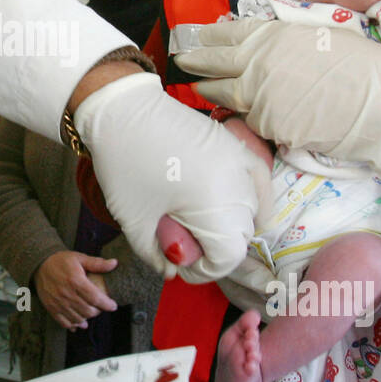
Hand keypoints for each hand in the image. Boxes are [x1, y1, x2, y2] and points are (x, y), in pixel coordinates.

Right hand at [35, 252, 117, 329]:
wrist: (39, 264)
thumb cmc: (61, 261)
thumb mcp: (80, 258)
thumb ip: (97, 263)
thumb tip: (114, 263)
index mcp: (75, 281)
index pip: (95, 298)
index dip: (107, 304)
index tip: (113, 306)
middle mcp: (67, 294)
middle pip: (88, 311)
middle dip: (98, 311)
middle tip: (101, 307)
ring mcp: (58, 303)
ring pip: (78, 319)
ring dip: (87, 318)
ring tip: (91, 313)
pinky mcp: (51, 308)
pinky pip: (64, 323)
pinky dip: (74, 325)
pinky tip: (80, 323)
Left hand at [72, 73, 267, 281]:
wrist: (121, 109)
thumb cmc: (125, 165)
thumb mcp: (134, 220)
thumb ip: (155, 254)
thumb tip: (172, 272)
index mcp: (216, 205)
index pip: (228, 256)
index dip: (205, 271)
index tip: (180, 267)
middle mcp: (238, 183)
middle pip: (241, 234)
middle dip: (216, 248)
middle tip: (183, 245)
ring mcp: (240, 160)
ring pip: (252, 208)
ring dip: (232, 224)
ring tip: (201, 225)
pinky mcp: (234, 144)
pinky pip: (259, 178)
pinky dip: (254, 196)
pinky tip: (239, 206)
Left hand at [174, 17, 380, 175]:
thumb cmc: (367, 66)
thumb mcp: (325, 32)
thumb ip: (288, 34)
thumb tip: (262, 34)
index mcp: (275, 34)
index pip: (228, 33)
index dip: (206, 36)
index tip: (192, 36)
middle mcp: (260, 63)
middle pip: (214, 62)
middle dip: (195, 61)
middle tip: (181, 59)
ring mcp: (260, 97)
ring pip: (224, 94)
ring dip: (210, 89)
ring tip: (199, 86)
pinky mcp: (268, 126)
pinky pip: (248, 117)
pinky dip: (241, 113)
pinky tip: (236, 111)